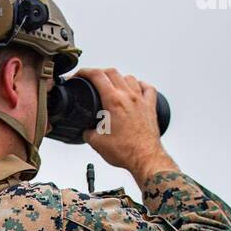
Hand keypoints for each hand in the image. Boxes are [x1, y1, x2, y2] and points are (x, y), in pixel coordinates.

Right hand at [77, 67, 177, 187]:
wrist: (145, 158)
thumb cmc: (126, 151)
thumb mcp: (97, 143)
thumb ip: (88, 133)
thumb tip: (86, 131)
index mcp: (114, 101)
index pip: (97, 76)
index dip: (85, 72)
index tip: (79, 74)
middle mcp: (128, 96)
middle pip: (113, 72)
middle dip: (100, 73)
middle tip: (93, 80)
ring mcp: (141, 100)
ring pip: (129, 78)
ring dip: (119, 78)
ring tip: (113, 85)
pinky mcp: (150, 107)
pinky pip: (148, 88)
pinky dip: (140, 85)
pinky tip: (136, 89)